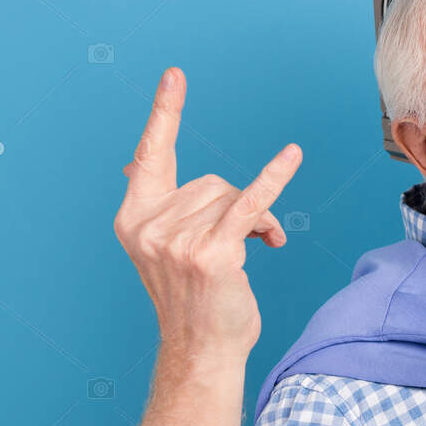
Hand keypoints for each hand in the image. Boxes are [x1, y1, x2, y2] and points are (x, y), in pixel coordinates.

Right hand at [113, 67, 302, 360]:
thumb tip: (136, 161)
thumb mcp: (165, 247)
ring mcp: (178, 240)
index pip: (151, 154)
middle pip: (212, 181)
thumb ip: (162, 204)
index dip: (165, 113)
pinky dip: (274, 179)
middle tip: (246, 238)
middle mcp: (150, 226)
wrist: (203, 350)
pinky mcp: (214, 253)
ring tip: (256, 247)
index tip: (175, 75)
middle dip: (237, 205)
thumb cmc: (195, 299)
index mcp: (133, 218)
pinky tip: (293, 155)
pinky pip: (251, 203)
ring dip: (257, 218)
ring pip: (234, 197)